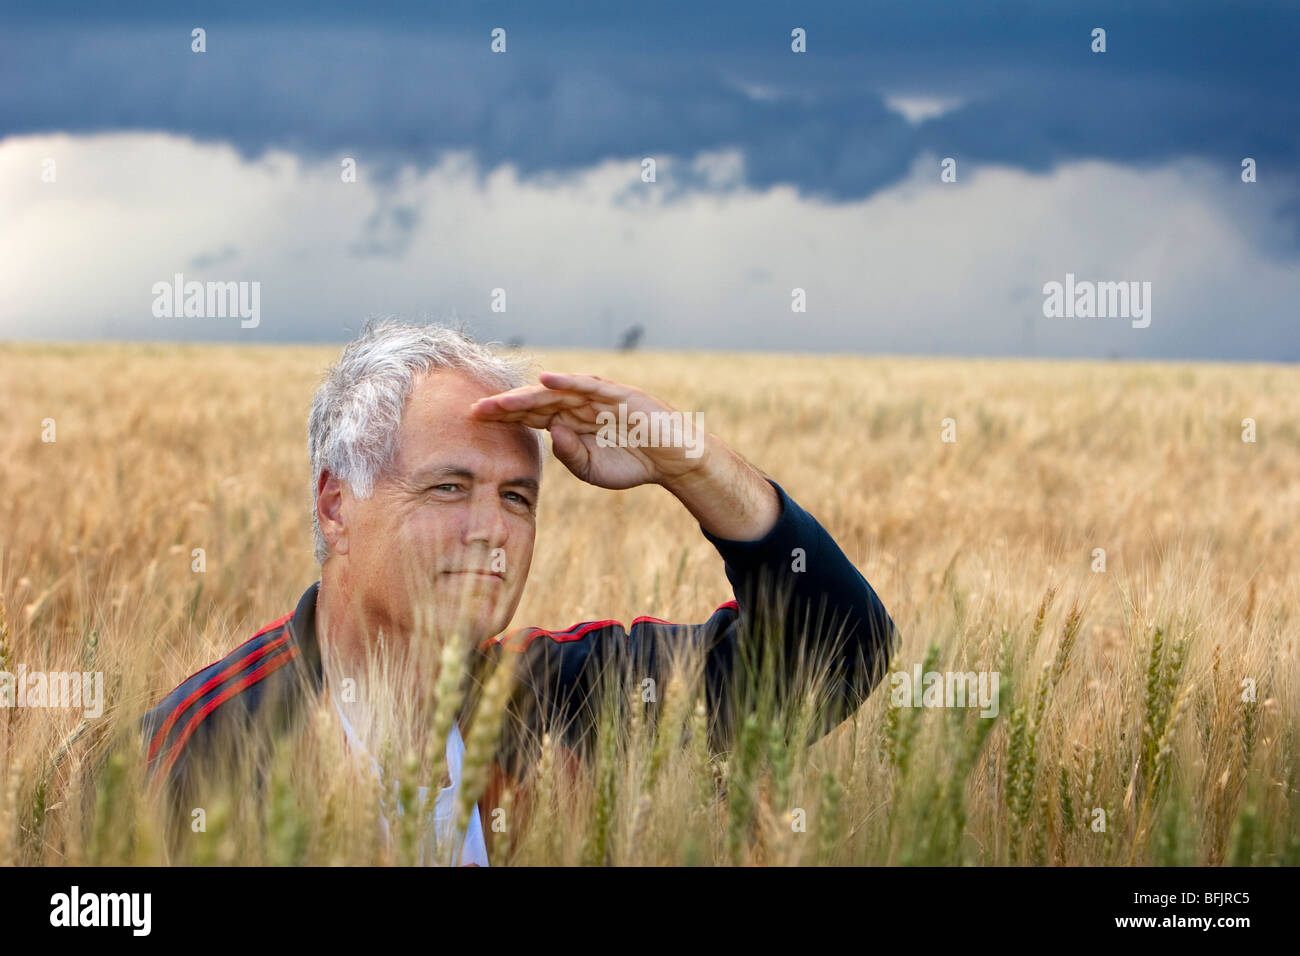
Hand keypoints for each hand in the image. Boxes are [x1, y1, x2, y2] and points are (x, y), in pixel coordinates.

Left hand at [469, 372, 711, 489]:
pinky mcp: (619, 395)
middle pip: (537, 401)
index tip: (475, 419)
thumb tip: (551, 431)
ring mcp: (598, 397)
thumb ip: (569, 454)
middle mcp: (579, 405)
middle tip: (476, 409)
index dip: (505, 417)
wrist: (672, 461)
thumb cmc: (631, 463)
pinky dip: (568, 381)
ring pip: (558, 392)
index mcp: (570, 421)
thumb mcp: (590, 468)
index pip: (531, 415)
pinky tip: (546, 379)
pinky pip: (590, 385)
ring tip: (502, 400)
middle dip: (507, 405)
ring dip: (529, 394)